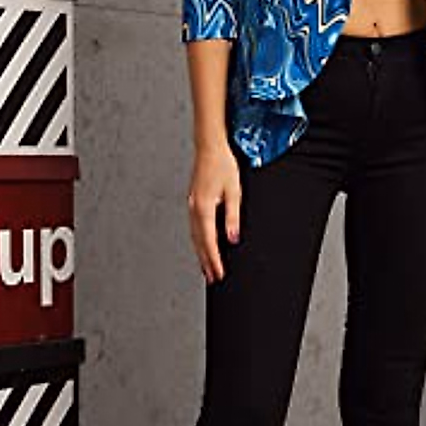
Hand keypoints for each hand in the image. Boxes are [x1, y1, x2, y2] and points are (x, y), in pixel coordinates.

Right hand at [187, 142, 241, 282]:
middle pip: (199, 242)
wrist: (210, 147)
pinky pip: (194, 227)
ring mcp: (192, 205)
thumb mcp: (234, 191)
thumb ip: (232, 217)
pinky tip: (202, 244)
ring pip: (194, 236)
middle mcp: (194, 209)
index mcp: (204, 208)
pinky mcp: (193, 201)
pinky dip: (198, 240)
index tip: (219, 273)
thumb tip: (232, 238)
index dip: (214, 260)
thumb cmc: (223, 165)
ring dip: (201, 253)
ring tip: (206, 267)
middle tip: (212, 278)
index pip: (209, 241)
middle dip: (206, 261)